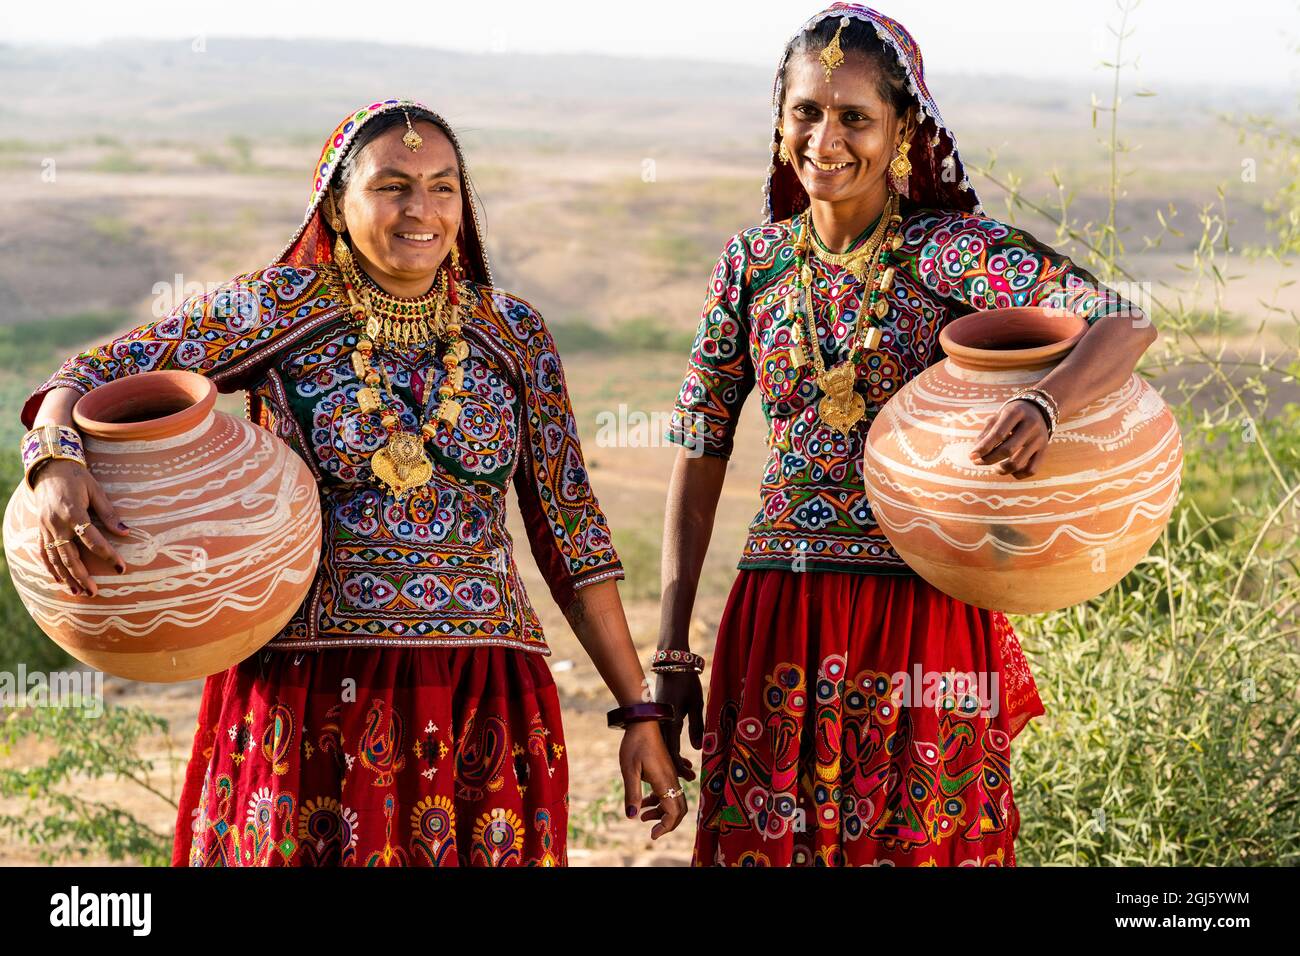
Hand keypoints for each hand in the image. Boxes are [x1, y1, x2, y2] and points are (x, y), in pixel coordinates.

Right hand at [31, 459, 129, 596]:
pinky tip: (59, 581)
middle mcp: (57, 523)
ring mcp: (46, 528)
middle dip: (82, 576)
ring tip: (79, 593)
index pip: (93, 539)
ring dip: (67, 577)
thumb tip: (126, 533)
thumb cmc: (78, 479)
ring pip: (55, 558)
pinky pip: (44, 553)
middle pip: (70, 555)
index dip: (107, 555)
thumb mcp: (96, 491)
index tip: (121, 568)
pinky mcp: (40, 530)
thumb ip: (109, 513)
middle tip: (94, 592)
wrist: (49, 470)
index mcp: (73, 512)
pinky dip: (51, 568)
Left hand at [619, 721, 686, 839]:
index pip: (673, 812)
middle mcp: (671, 779)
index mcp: (664, 781)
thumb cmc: (634, 743)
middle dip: (667, 823)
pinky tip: (644, 801)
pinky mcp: (666, 770)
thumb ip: (632, 793)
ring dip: (661, 812)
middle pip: (679, 810)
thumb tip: (632, 817)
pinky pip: (668, 791)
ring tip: (642, 817)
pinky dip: (659, 801)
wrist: (643, 720)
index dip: (665, 827)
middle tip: (652, 830)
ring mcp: (670, 774)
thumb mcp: (629, 769)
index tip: (652, 834)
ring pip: (673, 801)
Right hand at [654, 669, 703, 780]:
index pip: (672, 751)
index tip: (690, 776)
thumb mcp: (696, 703)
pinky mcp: (656, 715)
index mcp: (670, 721)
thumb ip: (697, 726)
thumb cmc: (686, 682)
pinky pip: (659, 736)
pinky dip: (667, 746)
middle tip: (689, 775)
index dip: (680, 766)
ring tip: (685, 765)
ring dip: (671, 757)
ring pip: (661, 745)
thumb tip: (697, 749)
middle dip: (675, 766)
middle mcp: (660, 722)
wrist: (671, 663)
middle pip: (664, 752)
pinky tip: (675, 750)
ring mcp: (656, 719)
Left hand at [969, 400, 1049, 479]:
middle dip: (988, 459)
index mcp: (1016, 413)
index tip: (971, 456)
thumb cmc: (1010, 416)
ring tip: (994, 468)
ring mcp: (1040, 439)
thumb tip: (974, 455)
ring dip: (1001, 470)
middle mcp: (1031, 425)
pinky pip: (1031, 470)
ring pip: (1018, 463)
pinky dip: (1017, 474)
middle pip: (1007, 450)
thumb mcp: (997, 417)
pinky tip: (1009, 469)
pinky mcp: (1044, 450)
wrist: (1038, 409)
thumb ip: (985, 434)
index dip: (983, 448)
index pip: (998, 434)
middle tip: (977, 462)